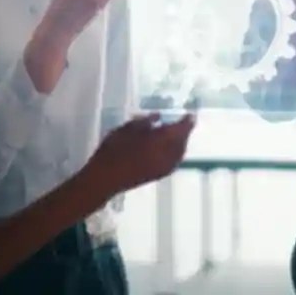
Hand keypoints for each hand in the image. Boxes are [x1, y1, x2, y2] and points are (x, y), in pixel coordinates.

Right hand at [81, 113, 195, 198]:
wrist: (105, 179)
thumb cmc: (113, 150)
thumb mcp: (126, 129)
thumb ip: (144, 122)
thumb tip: (158, 117)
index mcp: (160, 140)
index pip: (180, 129)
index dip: (187, 121)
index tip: (190, 115)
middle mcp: (167, 154)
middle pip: (182, 141)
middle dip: (184, 132)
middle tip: (183, 124)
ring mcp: (164, 167)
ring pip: (179, 153)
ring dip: (181, 143)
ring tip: (176, 135)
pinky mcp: (158, 176)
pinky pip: (174, 162)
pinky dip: (175, 153)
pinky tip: (168, 150)